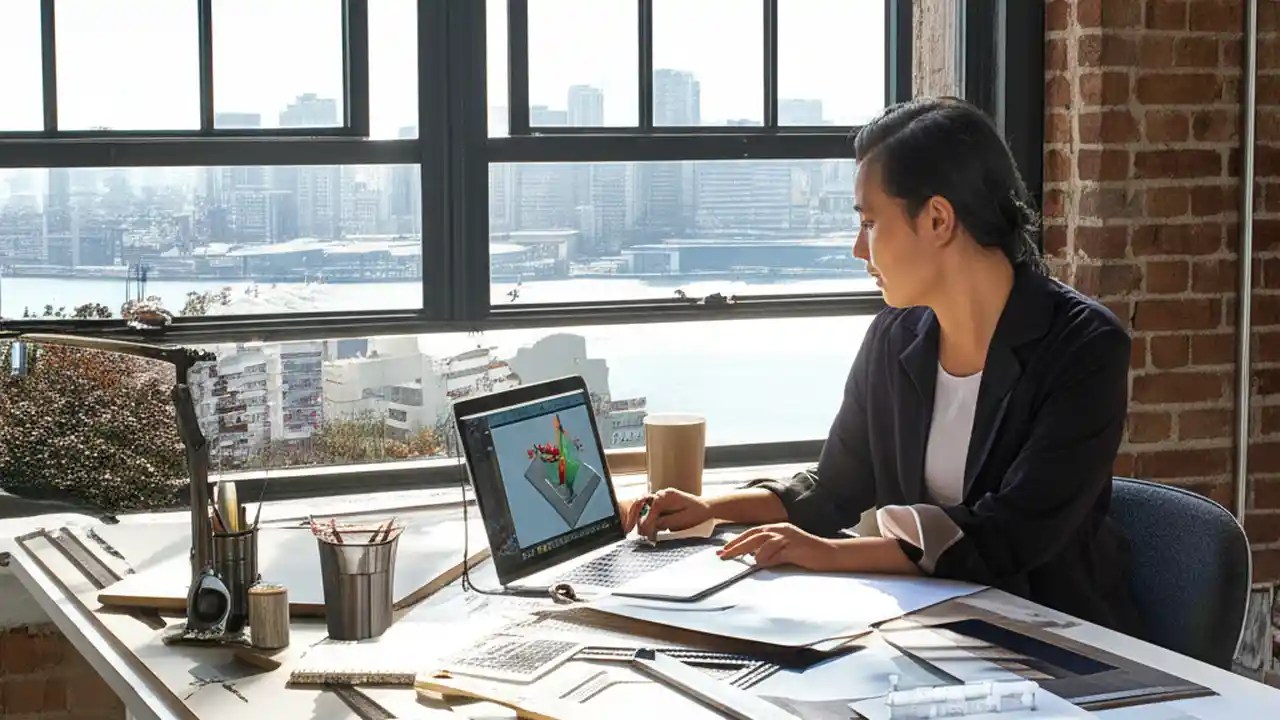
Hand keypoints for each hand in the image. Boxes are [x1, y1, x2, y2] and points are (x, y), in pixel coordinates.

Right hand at [622, 488, 711, 539]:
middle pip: (640, 502)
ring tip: (631, 529)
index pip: (650, 509)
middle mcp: (661, 495)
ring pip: (641, 505)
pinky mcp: (661, 504)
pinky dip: (643, 518)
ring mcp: (660, 498)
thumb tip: (650, 526)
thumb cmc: (698, 514)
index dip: (646, 522)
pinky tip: (643, 529)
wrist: (708, 508)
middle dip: (632, 516)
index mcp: (667, 496)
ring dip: (636, 517)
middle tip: (628, 530)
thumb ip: (665, 522)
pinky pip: (647, 509)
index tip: (643, 534)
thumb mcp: (682, 520)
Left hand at [717, 523, 836, 569]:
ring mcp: (788, 537)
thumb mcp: (785, 550)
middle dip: (736, 546)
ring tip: (742, 561)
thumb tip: (754, 557)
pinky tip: (761, 564)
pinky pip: (776, 553)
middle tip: (722, 555)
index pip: (752, 533)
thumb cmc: (807, 553)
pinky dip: (767, 559)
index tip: (723, 549)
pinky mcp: (794, 547)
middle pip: (753, 536)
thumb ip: (770, 551)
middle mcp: (781, 529)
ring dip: (751, 553)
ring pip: (763, 542)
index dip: (737, 541)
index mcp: (778, 528)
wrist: (830, 554)